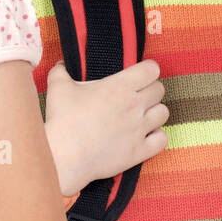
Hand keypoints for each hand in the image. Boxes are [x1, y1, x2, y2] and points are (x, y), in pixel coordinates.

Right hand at [43, 58, 168, 196]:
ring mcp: (139, 129)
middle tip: (136, 95)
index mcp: (119, 86)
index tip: (139, 75)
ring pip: (164, 113)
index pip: (151, 69)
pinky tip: (144, 135)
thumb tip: (60, 64)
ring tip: (141, 115)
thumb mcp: (58, 87)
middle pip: (159, 89)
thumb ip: (61, 71)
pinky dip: (156, 136)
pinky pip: (162, 139)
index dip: (147, 70)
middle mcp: (134, 105)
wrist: (65, 156)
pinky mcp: (139, 151)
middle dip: (150, 90)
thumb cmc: (63, 120)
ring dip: (154, 112)